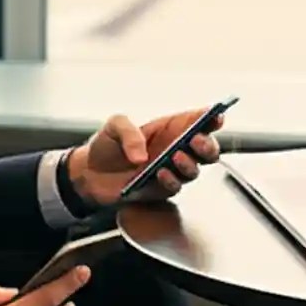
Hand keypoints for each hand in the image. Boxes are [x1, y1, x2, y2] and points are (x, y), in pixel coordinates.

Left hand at [67, 107, 224, 206]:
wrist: (90, 174)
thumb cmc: (106, 145)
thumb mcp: (113, 127)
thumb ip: (129, 133)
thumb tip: (142, 156)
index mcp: (170, 128)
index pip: (198, 122)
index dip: (212, 118)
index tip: (216, 116)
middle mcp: (175, 149)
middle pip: (206, 149)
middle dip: (207, 145)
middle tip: (197, 141)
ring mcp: (171, 170)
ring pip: (195, 169)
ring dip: (189, 163)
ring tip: (176, 156)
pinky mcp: (161, 189)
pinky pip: (175, 186)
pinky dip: (170, 180)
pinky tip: (160, 173)